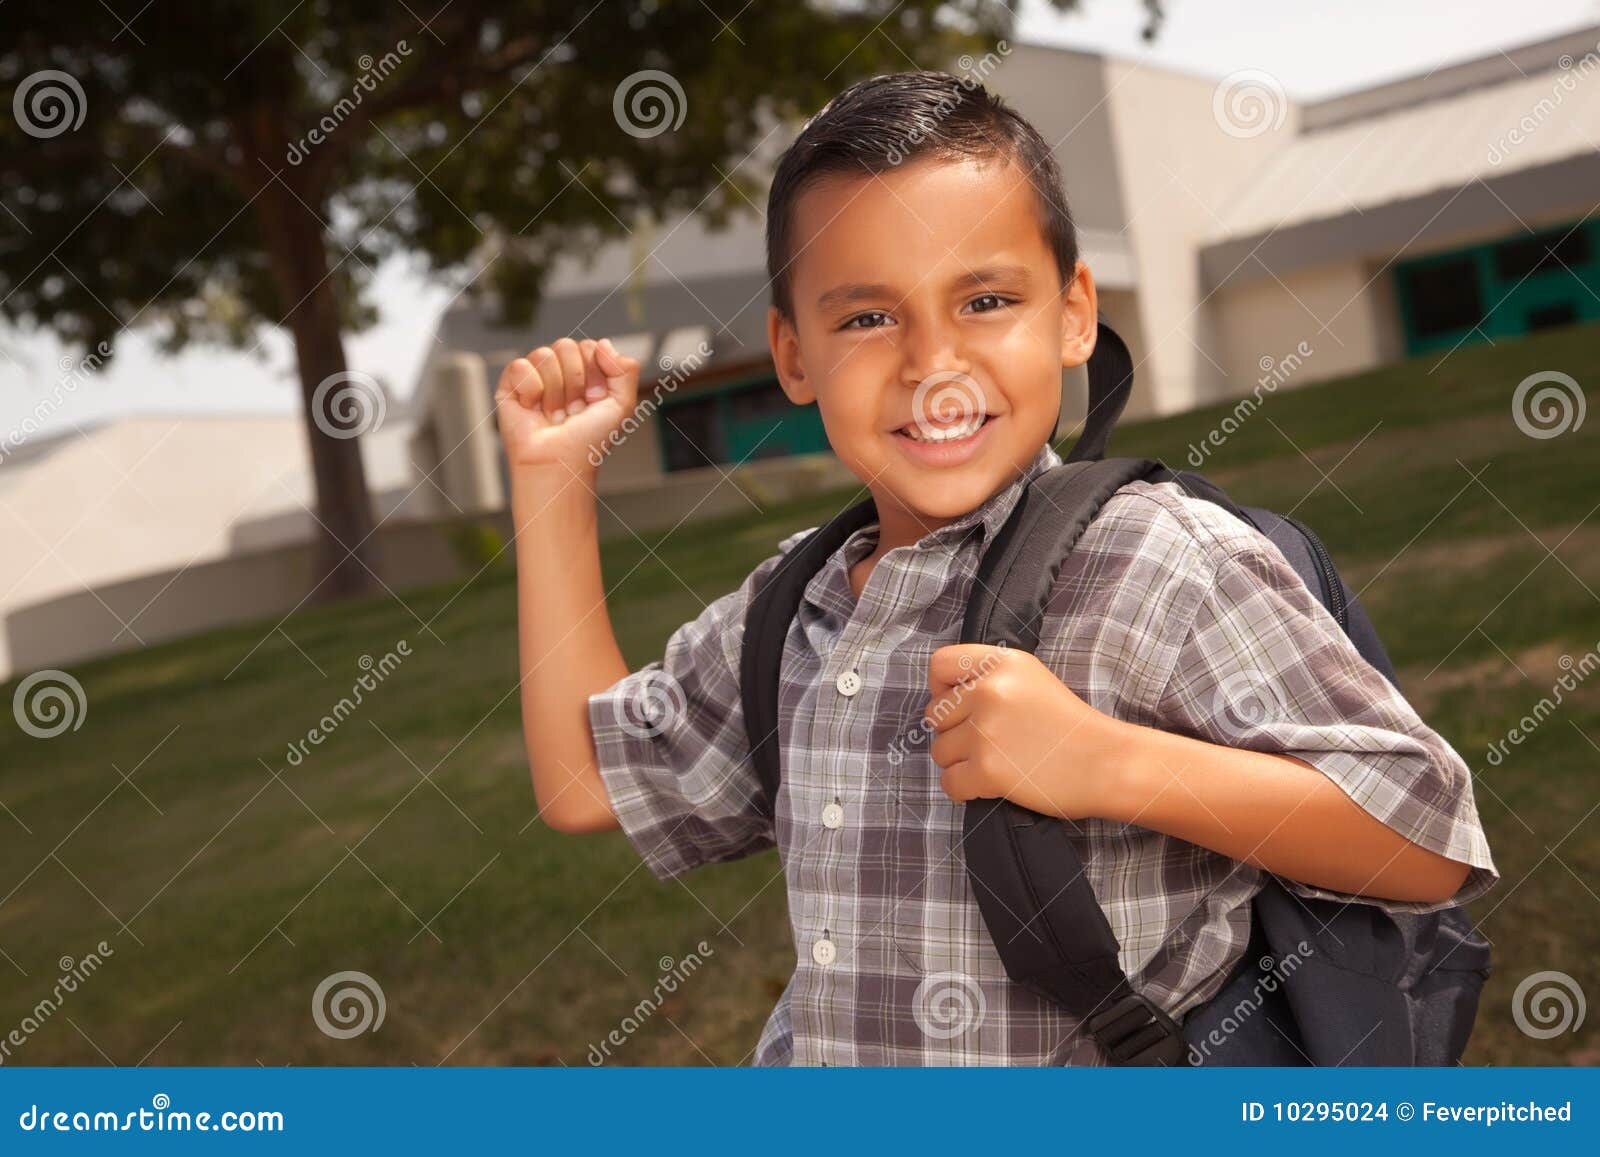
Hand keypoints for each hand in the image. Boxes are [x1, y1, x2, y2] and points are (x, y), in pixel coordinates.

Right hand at [494, 336, 640, 474]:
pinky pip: (521, 366)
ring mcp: (535, 376)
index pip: (589, 346)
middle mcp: (559, 371)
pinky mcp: (511, 385)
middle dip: (574, 382)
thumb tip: (603, 343)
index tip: (594, 401)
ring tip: (555, 415)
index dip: (594, 374)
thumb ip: (626, 369)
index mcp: (585, 371)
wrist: (560, 464)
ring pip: (544, 355)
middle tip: (574, 410)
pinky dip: (531, 391)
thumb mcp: (622, 405)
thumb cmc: (589, 441)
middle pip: (566, 346)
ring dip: (554, 392)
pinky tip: (533, 410)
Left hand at [923, 643, 1125, 819]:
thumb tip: (940, 696)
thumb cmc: (1068, 726)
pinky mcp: (987, 770)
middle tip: (990, 741)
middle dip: (954, 731)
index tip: (960, 706)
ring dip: (960, 762)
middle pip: (935, 714)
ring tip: (997, 761)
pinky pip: (949, 783)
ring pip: (939, 750)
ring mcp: (986, 731)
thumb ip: (987, 678)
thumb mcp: (1030, 678)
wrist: (1107, 764)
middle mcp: (989, 691)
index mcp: (1001, 662)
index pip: (939, 665)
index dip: (942, 689)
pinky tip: (991, 784)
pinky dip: (964, 789)